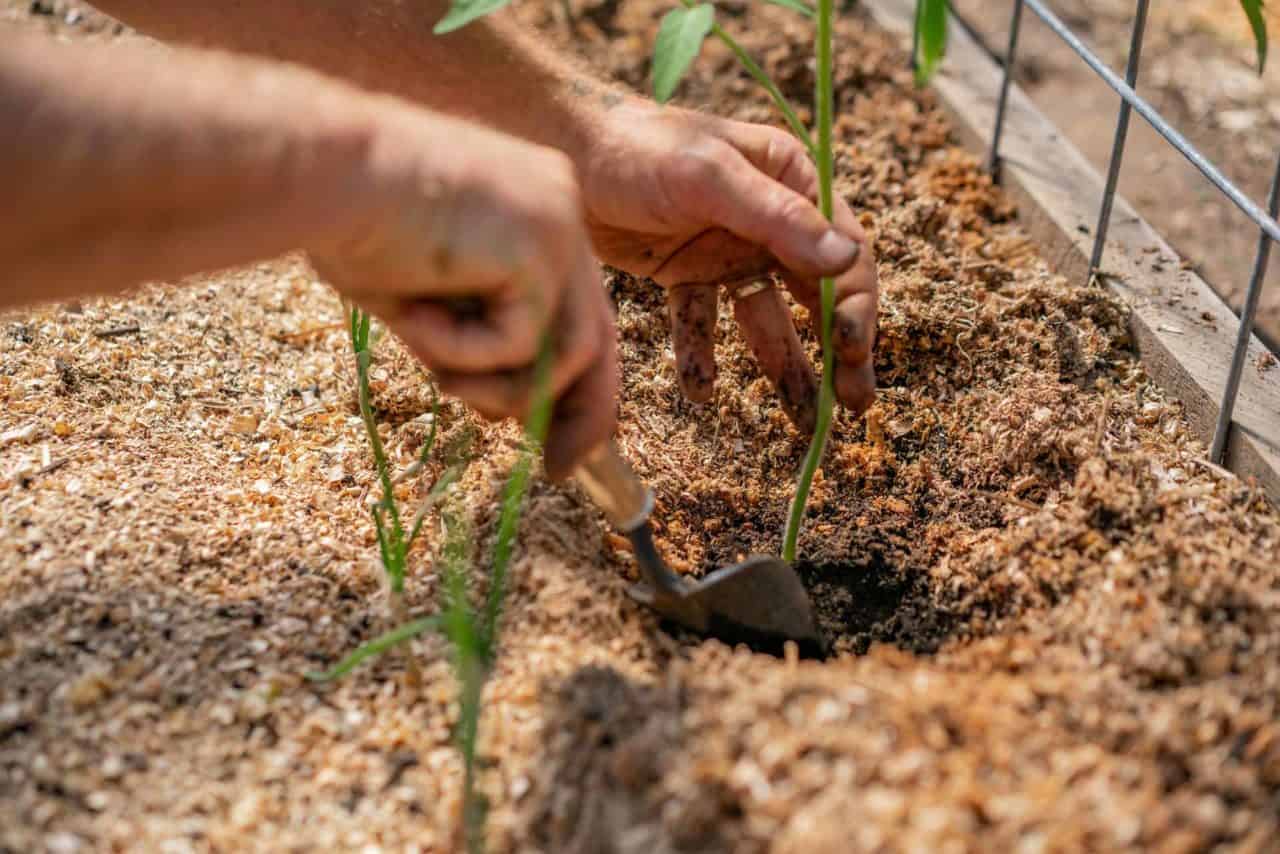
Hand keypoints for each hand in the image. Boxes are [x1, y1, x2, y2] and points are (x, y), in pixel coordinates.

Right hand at [310, 107, 616, 478]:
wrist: (320, 174)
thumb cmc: (349, 227)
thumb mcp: (429, 299)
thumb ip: (476, 341)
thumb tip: (505, 411)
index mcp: (537, 210)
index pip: (578, 311)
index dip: (574, 384)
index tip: (557, 442)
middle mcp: (561, 210)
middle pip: (597, 335)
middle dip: (580, 414)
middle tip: (559, 469)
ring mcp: (557, 225)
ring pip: (569, 352)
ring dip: (502, 388)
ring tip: (443, 378)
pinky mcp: (539, 246)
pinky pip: (521, 342)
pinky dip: (463, 351)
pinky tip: (415, 315)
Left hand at [578, 99, 877, 430]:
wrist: (562, 148)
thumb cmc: (640, 146)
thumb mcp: (710, 178)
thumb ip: (777, 219)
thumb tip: (845, 260)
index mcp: (791, 181)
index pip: (843, 251)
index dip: (855, 305)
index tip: (853, 353)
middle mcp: (769, 219)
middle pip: (818, 293)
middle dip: (839, 351)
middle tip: (854, 403)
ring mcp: (729, 251)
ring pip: (767, 318)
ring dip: (784, 368)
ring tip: (804, 423)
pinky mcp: (688, 274)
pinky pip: (705, 323)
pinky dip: (703, 356)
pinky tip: (702, 389)